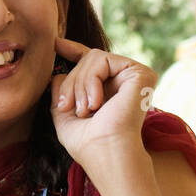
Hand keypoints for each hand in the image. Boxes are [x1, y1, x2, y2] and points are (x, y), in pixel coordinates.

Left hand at [49, 36, 156, 172]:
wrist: (104, 152)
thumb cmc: (85, 141)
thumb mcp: (65, 114)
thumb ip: (62, 92)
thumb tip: (57, 73)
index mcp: (110, 90)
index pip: (92, 63)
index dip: (72, 50)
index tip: (55, 44)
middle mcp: (125, 81)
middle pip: (86, 59)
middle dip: (70, 82)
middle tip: (68, 107)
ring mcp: (134, 75)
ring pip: (92, 57)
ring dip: (78, 84)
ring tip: (84, 109)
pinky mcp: (140, 73)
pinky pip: (102, 59)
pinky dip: (90, 80)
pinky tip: (95, 103)